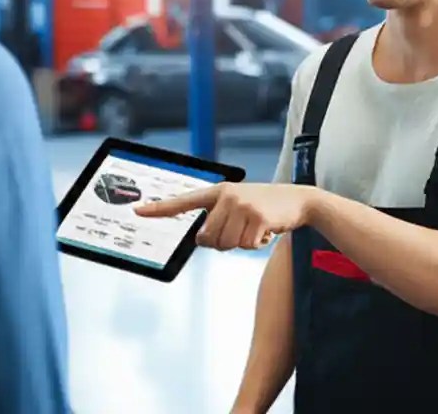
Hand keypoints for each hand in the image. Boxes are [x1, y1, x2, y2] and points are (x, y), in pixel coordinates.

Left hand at [135, 183, 317, 250]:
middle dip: (223, 242)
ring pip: (226, 244)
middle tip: (241, 230)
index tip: (138, 211)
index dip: (160, 209)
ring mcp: (241, 206)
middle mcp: (226, 196)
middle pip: (208, 238)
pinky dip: (257, 243)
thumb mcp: (238, 205)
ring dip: (241, 243)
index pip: (183, 201)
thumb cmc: (264, 206)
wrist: (299, 200)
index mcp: (218, 192)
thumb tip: (203, 240)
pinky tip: (266, 229)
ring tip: (255, 227)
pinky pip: (246, 246)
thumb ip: (219, 218)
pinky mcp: (256, 217)